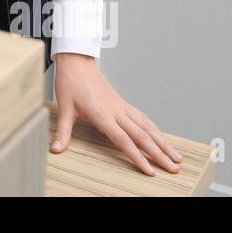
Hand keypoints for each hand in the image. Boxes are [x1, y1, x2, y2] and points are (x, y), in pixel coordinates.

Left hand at [50, 53, 182, 175]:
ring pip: (147, 126)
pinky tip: (160, 137)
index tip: (151, 171)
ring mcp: (121, 106)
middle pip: (142, 136)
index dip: (138, 157)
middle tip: (174, 168)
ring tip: (175, 156)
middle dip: (159, 154)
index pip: (124, 140)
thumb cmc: (70, 82)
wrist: (77, 61)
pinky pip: (143, 118)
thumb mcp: (64, 108)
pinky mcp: (122, 103)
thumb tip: (56, 148)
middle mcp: (116, 111)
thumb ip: (63, 131)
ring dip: (163, 142)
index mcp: (102, 114)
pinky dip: (154, 129)